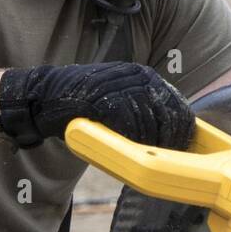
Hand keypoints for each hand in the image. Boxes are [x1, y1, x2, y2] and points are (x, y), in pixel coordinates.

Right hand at [0, 62, 194, 150]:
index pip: (178, 106)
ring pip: (151, 122)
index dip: (182, 131)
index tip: (180, 148)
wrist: (48, 97)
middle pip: (169, 115)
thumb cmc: (86, 104)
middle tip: (163, 155)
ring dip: (150, 142)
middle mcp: (138, 76)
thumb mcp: (121, 99)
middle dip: (170, 140)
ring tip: (143, 153)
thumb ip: (145, 109)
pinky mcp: (106, 98)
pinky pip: (130, 125)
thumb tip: (174, 133)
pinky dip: (131, 140)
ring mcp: (122, 85)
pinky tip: (127, 146)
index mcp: (145, 76)